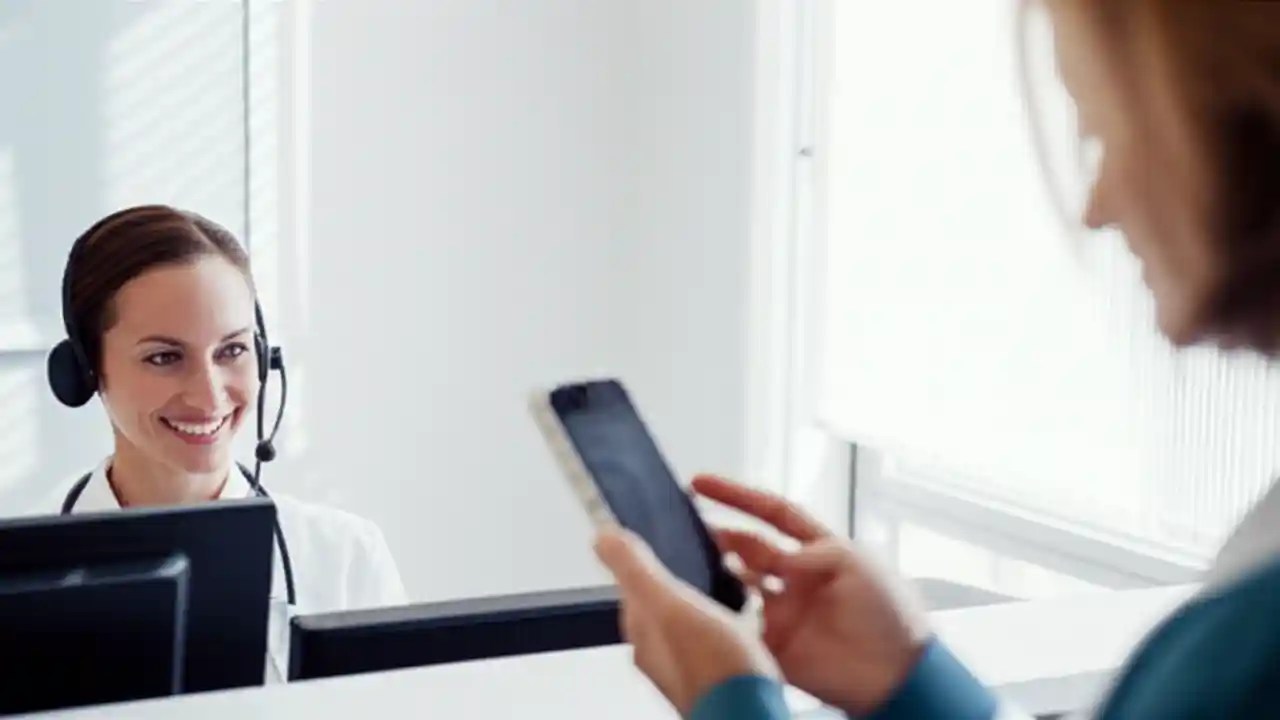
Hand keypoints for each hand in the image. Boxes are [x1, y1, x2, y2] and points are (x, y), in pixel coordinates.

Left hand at [594, 527, 778, 716]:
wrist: (749, 712)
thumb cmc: (712, 670)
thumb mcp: (669, 604)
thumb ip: (635, 569)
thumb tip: (601, 536)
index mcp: (644, 633)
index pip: (632, 590)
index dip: (643, 564)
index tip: (653, 541)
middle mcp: (663, 653)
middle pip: (664, 605)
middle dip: (682, 582)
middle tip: (700, 561)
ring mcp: (692, 666)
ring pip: (694, 623)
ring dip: (709, 602)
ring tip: (730, 586)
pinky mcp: (722, 675)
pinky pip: (722, 640)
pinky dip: (732, 625)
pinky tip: (747, 620)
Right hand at [694, 475, 928, 715]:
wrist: (897, 674)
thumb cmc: (890, 613)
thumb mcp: (858, 564)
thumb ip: (816, 554)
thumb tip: (780, 558)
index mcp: (814, 549)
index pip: (770, 513)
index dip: (736, 496)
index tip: (701, 483)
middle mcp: (792, 576)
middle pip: (745, 547)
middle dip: (717, 536)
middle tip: (688, 531)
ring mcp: (780, 609)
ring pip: (734, 584)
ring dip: (713, 573)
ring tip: (690, 566)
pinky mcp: (772, 643)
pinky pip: (737, 627)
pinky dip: (720, 618)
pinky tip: (706, 609)